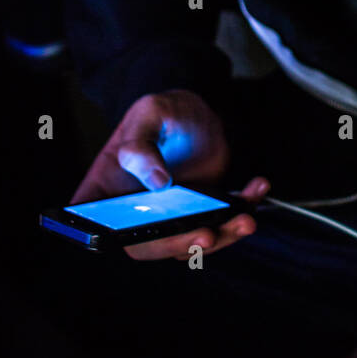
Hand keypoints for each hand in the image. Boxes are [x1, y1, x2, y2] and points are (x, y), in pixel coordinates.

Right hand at [69, 89, 269, 261]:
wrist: (194, 114)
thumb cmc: (162, 112)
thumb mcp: (149, 114)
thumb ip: (141, 144)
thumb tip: (156, 182)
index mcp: (106, 190)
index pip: (100, 224)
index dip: (119, 238)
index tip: (149, 233)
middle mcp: (134, 212)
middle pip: (150, 244)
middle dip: (181, 245)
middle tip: (207, 234)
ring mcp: (169, 217)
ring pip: (191, 242)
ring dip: (222, 236)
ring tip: (244, 218)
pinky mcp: (201, 213)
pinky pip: (222, 223)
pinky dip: (243, 210)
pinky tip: (256, 188)